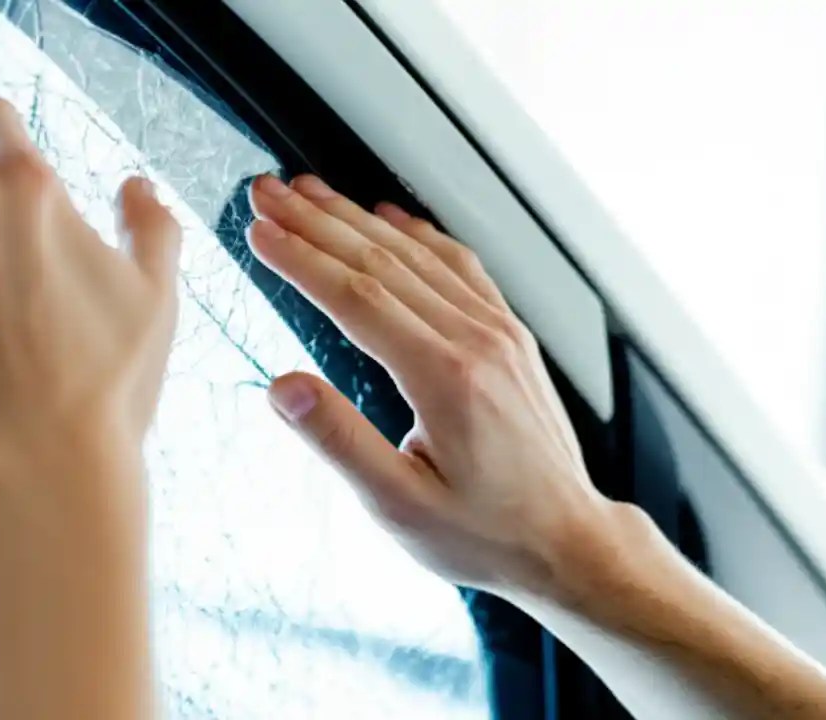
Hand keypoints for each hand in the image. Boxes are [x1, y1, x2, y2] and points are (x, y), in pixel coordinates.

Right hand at [248, 174, 614, 599]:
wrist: (567, 542)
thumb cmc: (484, 533)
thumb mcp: (399, 505)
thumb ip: (339, 440)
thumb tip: (282, 387)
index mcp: (444, 378)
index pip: (355, 297)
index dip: (300, 260)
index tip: (258, 231)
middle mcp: (476, 341)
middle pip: (381, 261)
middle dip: (315, 222)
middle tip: (267, 192)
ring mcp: (499, 333)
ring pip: (418, 255)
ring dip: (357, 218)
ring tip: (309, 193)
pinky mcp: (510, 337)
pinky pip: (461, 267)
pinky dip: (419, 234)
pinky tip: (391, 217)